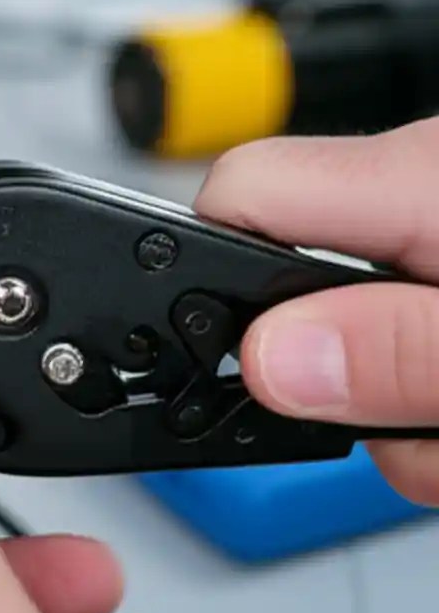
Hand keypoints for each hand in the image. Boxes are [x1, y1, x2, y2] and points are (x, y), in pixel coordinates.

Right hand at [195, 115, 438, 505]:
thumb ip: (398, 352)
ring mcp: (434, 238)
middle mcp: (419, 193)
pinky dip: (424, 403)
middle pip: (284, 285)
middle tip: (396, 432)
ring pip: (344, 337)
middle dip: (317, 382)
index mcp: (420, 179)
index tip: (219, 367)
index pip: (236, 194)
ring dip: (388, 413)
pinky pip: (397, 344)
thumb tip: (269, 359)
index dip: (197, 275)